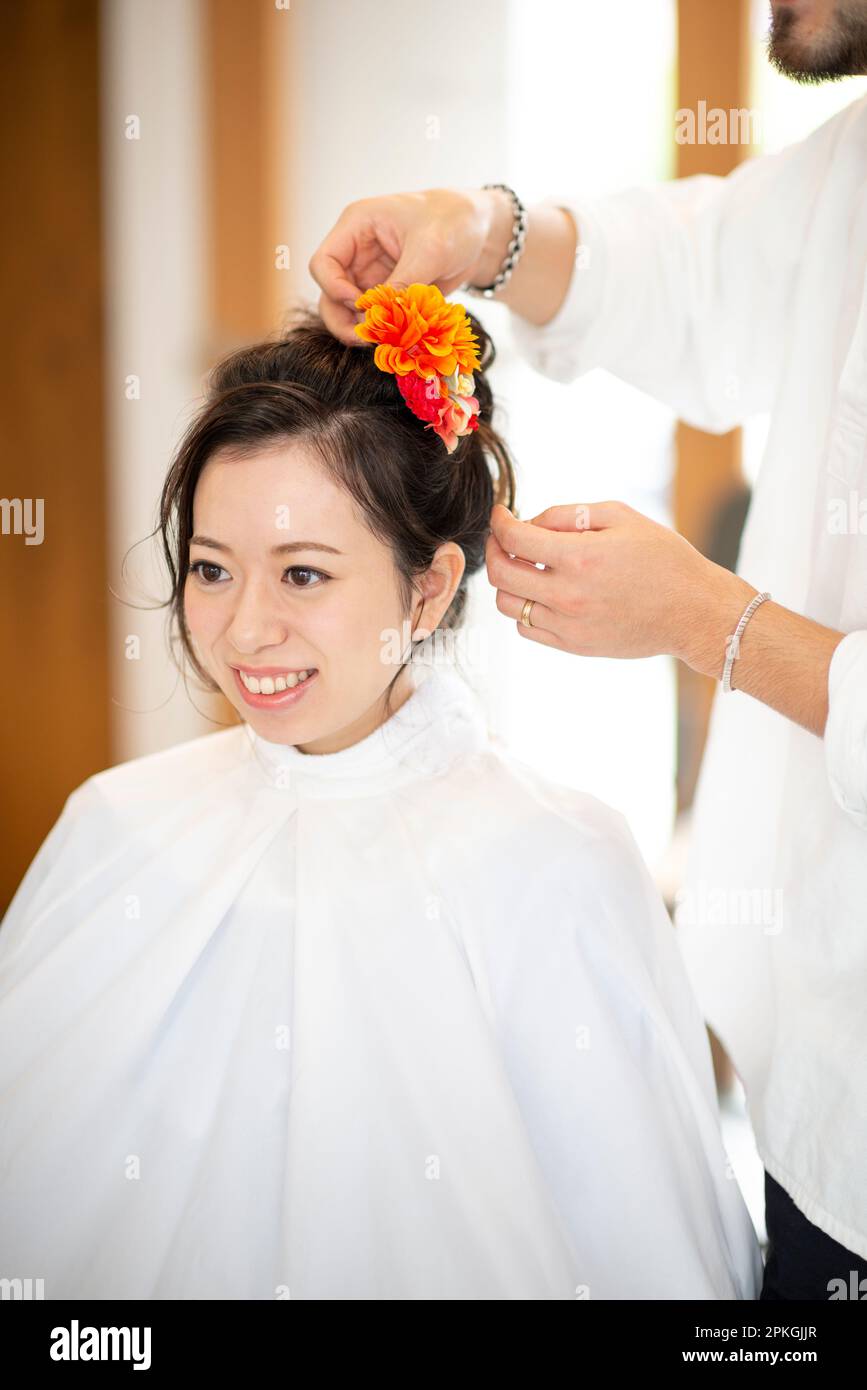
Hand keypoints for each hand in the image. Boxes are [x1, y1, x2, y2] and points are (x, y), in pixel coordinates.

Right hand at [308, 187, 500, 345]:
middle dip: (343, 319)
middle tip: (366, 339)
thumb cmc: (454, 221)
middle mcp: (358, 252)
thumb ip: (403, 284)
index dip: (335, 289)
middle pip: (330, 293)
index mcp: (357, 226)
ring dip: (361, 329)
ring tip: (383, 342)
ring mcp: (371, 275)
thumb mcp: (429, 250)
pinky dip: (382, 331)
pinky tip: (398, 338)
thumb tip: (381, 319)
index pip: (323, 264)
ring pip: (348, 312)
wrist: (479, 230)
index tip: (362, 305)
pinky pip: (374, 318)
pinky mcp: (388, 294)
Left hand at [485, 500, 756, 672]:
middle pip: (500, 574)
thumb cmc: (664, 558)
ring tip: (525, 567)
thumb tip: (531, 522)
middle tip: (504, 538)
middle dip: (494, 549)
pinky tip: (542, 593)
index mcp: (579, 558)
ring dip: (507, 582)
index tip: (501, 515)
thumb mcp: (622, 517)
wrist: (694, 611)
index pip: (514, 539)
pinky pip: (527, 628)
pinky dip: (524, 608)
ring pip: (508, 605)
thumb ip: (569, 514)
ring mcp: (568, 625)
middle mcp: (567, 595)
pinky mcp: (574, 646)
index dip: (500, 522)